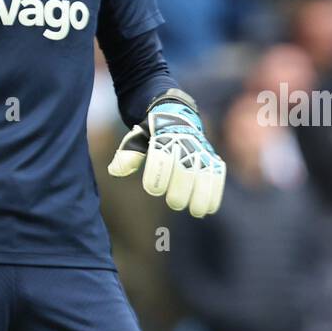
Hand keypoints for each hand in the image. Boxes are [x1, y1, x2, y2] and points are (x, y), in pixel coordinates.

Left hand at [107, 88, 225, 216]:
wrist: (178, 118)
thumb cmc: (153, 134)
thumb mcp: (137, 139)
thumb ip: (128, 155)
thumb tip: (115, 170)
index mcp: (163, 139)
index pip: (161, 158)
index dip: (157, 176)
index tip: (153, 190)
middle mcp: (184, 145)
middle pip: (186, 169)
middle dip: (181, 190)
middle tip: (174, 203)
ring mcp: (200, 152)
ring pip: (205, 174)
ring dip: (202, 194)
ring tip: (197, 212)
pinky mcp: (212, 159)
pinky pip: (217, 175)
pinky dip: (215, 192)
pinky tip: (210, 208)